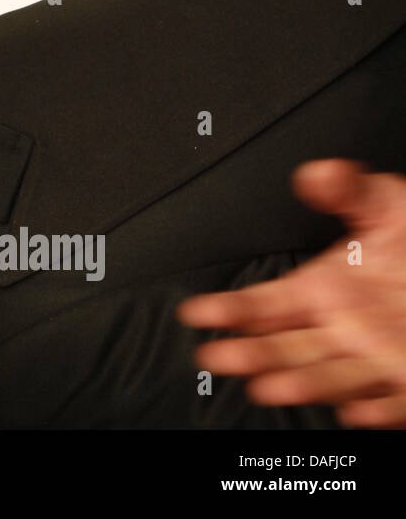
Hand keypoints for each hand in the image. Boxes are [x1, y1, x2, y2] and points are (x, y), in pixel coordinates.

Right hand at [177, 159, 405, 426]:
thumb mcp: (386, 205)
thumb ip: (347, 190)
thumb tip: (314, 173)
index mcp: (324, 290)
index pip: (263, 304)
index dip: (227, 308)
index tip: (197, 311)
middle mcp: (341, 327)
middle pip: (284, 346)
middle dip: (248, 353)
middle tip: (216, 357)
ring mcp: (374, 356)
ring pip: (329, 375)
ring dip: (300, 383)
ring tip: (271, 387)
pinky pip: (393, 401)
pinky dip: (375, 410)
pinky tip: (354, 411)